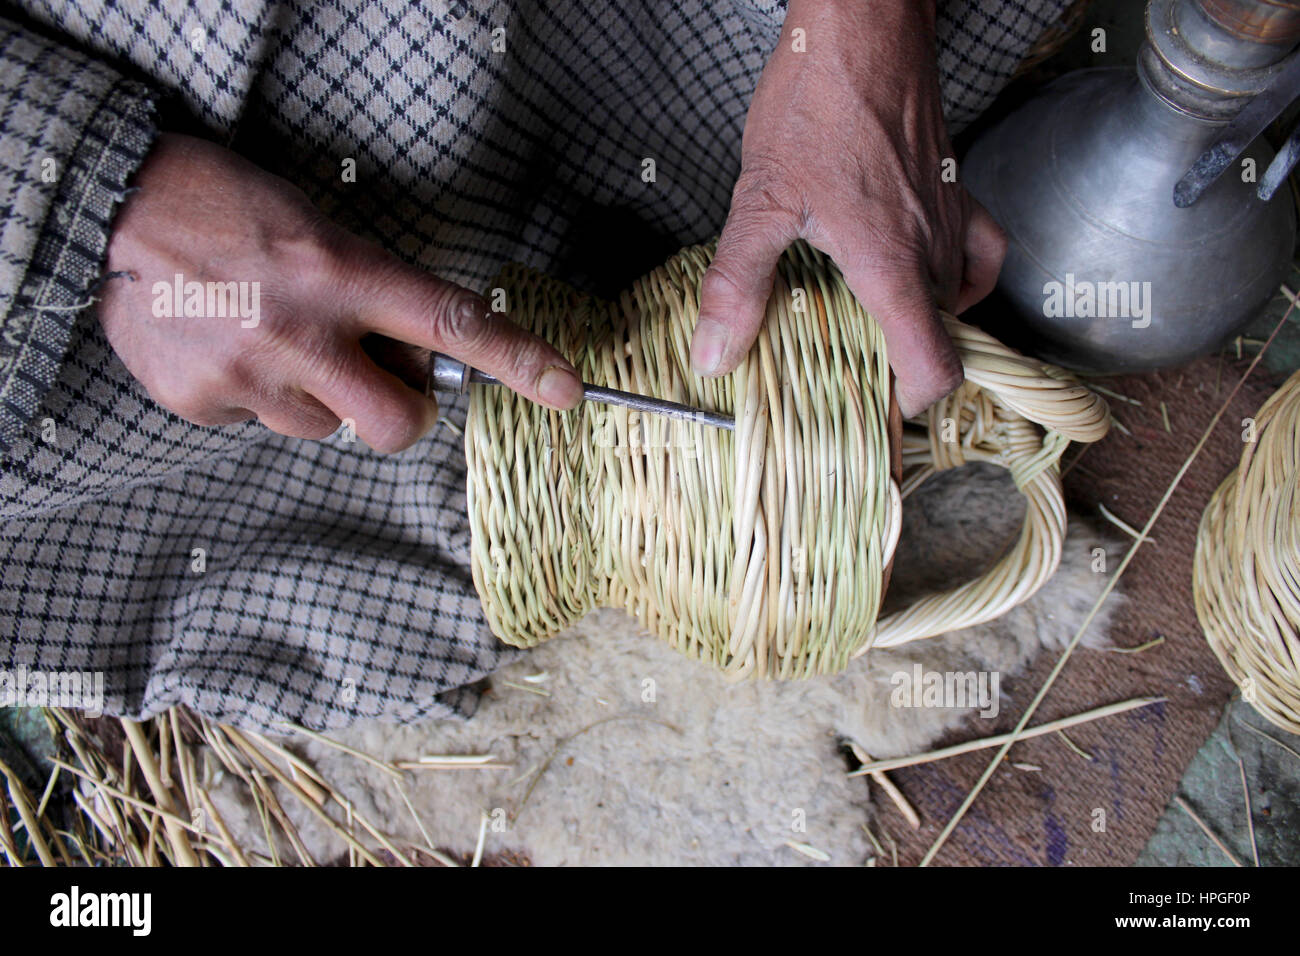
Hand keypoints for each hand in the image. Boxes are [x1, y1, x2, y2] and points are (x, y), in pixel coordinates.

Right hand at [96, 133, 582, 452]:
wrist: (114, 209)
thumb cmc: (232, 210)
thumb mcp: (321, 233)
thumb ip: (374, 299)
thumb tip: (422, 359)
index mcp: (341, 273)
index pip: (451, 322)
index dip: (516, 360)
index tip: (566, 389)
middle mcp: (301, 331)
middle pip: (396, 426)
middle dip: (402, 415)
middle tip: (380, 382)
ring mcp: (248, 374)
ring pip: (323, 429)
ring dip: (318, 397)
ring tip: (273, 338)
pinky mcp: (201, 404)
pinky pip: (258, 425)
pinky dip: (256, 396)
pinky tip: (228, 346)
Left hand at [690, 0, 1005, 417]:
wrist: (862, 29)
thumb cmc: (815, 103)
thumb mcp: (759, 200)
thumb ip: (737, 283)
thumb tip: (714, 355)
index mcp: (890, 265)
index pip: (933, 367)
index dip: (908, 404)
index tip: (872, 412)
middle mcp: (932, 251)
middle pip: (938, 343)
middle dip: (897, 368)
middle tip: (846, 369)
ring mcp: (952, 220)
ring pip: (953, 303)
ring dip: (917, 327)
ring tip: (867, 329)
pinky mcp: (958, 191)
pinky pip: (982, 256)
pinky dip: (961, 281)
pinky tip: (925, 280)